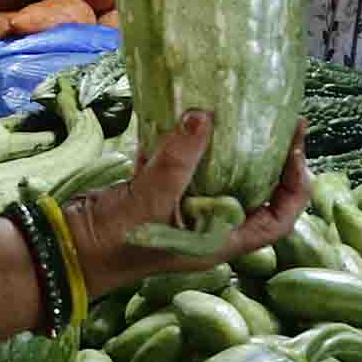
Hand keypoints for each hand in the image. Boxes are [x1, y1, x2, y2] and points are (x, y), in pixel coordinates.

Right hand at [65, 111, 310, 296]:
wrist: (66, 251)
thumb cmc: (115, 241)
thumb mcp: (151, 200)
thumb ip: (178, 159)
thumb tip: (204, 116)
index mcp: (219, 241)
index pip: (278, 220)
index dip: (294, 187)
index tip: (295, 149)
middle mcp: (209, 227)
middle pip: (256, 193)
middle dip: (271, 159)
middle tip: (279, 120)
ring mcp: (184, 210)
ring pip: (222, 176)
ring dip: (233, 146)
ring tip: (243, 110)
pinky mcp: (159, 194)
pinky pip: (183, 165)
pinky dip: (186, 141)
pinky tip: (188, 112)